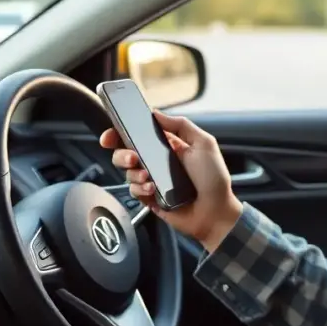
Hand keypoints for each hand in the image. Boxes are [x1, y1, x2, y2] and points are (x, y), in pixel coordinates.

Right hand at [100, 110, 242, 251]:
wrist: (216, 211)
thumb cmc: (214, 179)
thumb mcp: (203, 143)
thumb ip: (181, 125)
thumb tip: (156, 114)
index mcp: (168, 146)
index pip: (139, 135)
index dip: (120, 132)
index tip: (111, 135)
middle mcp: (157, 162)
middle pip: (125, 153)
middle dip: (122, 154)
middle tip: (133, 158)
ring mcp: (153, 180)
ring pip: (127, 173)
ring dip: (134, 173)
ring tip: (148, 176)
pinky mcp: (150, 198)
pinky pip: (134, 191)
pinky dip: (140, 189)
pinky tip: (153, 189)